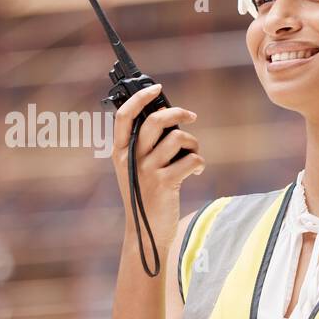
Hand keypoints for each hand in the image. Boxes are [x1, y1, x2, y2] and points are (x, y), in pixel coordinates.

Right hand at [110, 82, 204, 258]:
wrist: (146, 231)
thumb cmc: (146, 195)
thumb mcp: (136, 168)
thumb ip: (145, 145)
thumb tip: (167, 117)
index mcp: (119, 151)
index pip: (124, 116)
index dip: (140, 98)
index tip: (157, 88)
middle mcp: (131, 158)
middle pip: (155, 121)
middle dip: (178, 113)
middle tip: (191, 115)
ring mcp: (147, 170)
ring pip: (178, 139)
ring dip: (193, 143)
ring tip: (193, 153)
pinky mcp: (165, 183)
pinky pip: (191, 159)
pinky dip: (199, 162)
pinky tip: (197, 169)